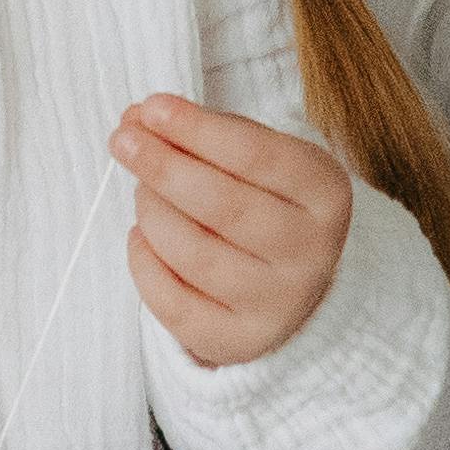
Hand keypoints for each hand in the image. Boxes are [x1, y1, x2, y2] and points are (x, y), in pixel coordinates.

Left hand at [112, 91, 352, 367]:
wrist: (300, 286)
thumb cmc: (270, 205)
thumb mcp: (263, 161)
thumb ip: (209, 135)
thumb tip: (140, 118)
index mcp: (326, 194)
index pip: (255, 154)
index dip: (197, 129)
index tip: (151, 108)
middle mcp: (310, 252)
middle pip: (222, 205)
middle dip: (162, 166)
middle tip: (123, 140)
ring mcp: (277, 304)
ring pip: (194, 254)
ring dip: (152, 212)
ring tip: (141, 191)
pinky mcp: (239, 341)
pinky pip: (174, 304)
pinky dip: (145, 263)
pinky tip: (141, 236)